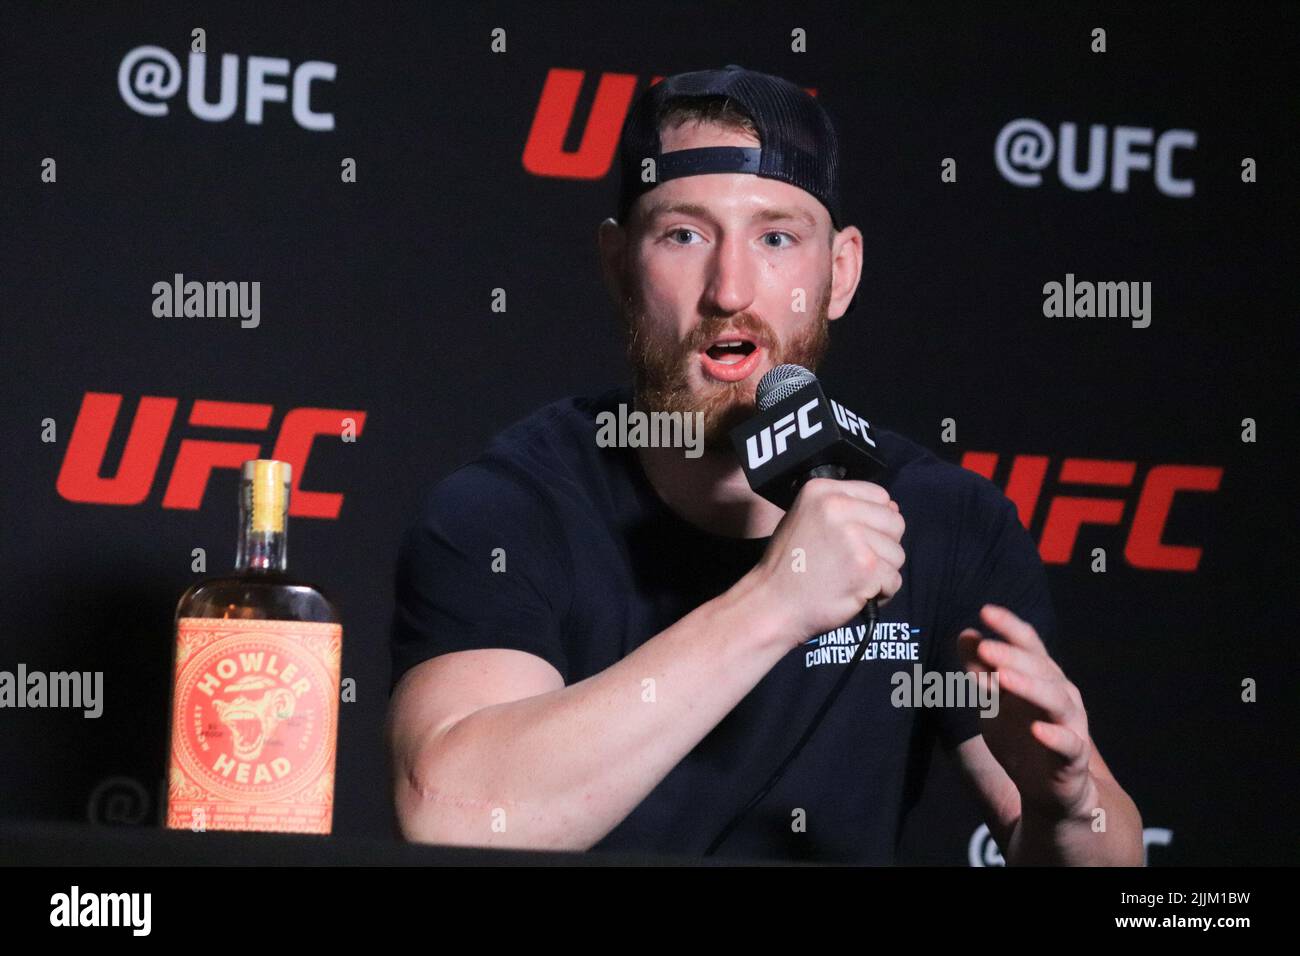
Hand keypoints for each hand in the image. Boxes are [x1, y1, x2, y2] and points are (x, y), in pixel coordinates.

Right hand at [751, 478, 904, 646]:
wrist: (772, 604)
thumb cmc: (789, 566)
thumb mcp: (806, 519)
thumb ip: (846, 510)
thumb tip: (893, 509)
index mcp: (823, 490)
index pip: (879, 495)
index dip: (875, 520)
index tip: (856, 539)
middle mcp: (838, 506)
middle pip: (894, 523)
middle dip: (883, 547)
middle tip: (854, 563)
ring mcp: (853, 536)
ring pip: (897, 553)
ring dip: (882, 573)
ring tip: (851, 579)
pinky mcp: (865, 567)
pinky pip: (894, 580)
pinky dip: (881, 594)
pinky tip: (855, 594)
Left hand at [958, 605, 1096, 821]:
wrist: (1049, 792)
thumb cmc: (1022, 738)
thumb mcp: (995, 703)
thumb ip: (981, 671)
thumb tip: (966, 634)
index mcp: (1041, 677)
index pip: (1029, 644)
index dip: (1010, 627)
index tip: (985, 611)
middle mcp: (1061, 694)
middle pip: (1039, 668)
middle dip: (1011, 655)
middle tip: (984, 647)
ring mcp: (1071, 724)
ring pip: (1055, 699)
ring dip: (1029, 686)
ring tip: (1003, 678)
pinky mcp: (1074, 757)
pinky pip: (1069, 744)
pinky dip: (1055, 736)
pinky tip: (1037, 730)